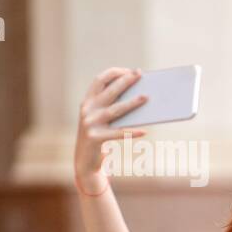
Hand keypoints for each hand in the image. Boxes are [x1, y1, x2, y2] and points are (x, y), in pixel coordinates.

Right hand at [74, 67, 148, 193]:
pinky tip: (145, 131)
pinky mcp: (95, 138)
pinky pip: (117, 133)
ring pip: (115, 110)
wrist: (85, 161)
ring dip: (132, 103)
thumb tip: (139, 95)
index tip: (130, 70)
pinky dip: (132, 132)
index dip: (114, 73)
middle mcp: (87, 110)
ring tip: (147, 97)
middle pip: (109, 92)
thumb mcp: (103, 119)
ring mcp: (89, 124)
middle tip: (140, 74)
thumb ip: (114, 107)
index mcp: (88, 102)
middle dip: (125, 81)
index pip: (99, 80)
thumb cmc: (100, 136)